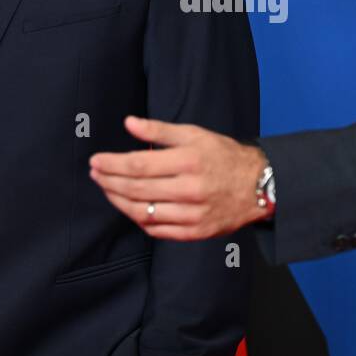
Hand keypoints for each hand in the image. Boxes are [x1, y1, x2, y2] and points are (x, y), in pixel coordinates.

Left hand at [89, 116, 267, 239]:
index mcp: (189, 161)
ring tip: (107, 189)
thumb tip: (129, 123)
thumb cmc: (224, 156)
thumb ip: (159, 130)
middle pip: (137, 189)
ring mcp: (192, 214)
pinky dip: (138, 219)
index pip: (138, 165)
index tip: (96, 161)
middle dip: (109, 182)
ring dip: (119, 201)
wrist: (259, 186)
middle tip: (96, 174)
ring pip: (143, 212)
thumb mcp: (195, 134)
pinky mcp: (195, 232)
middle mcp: (190, 189)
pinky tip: (130, 207)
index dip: (112, 164)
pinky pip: (157, 230)